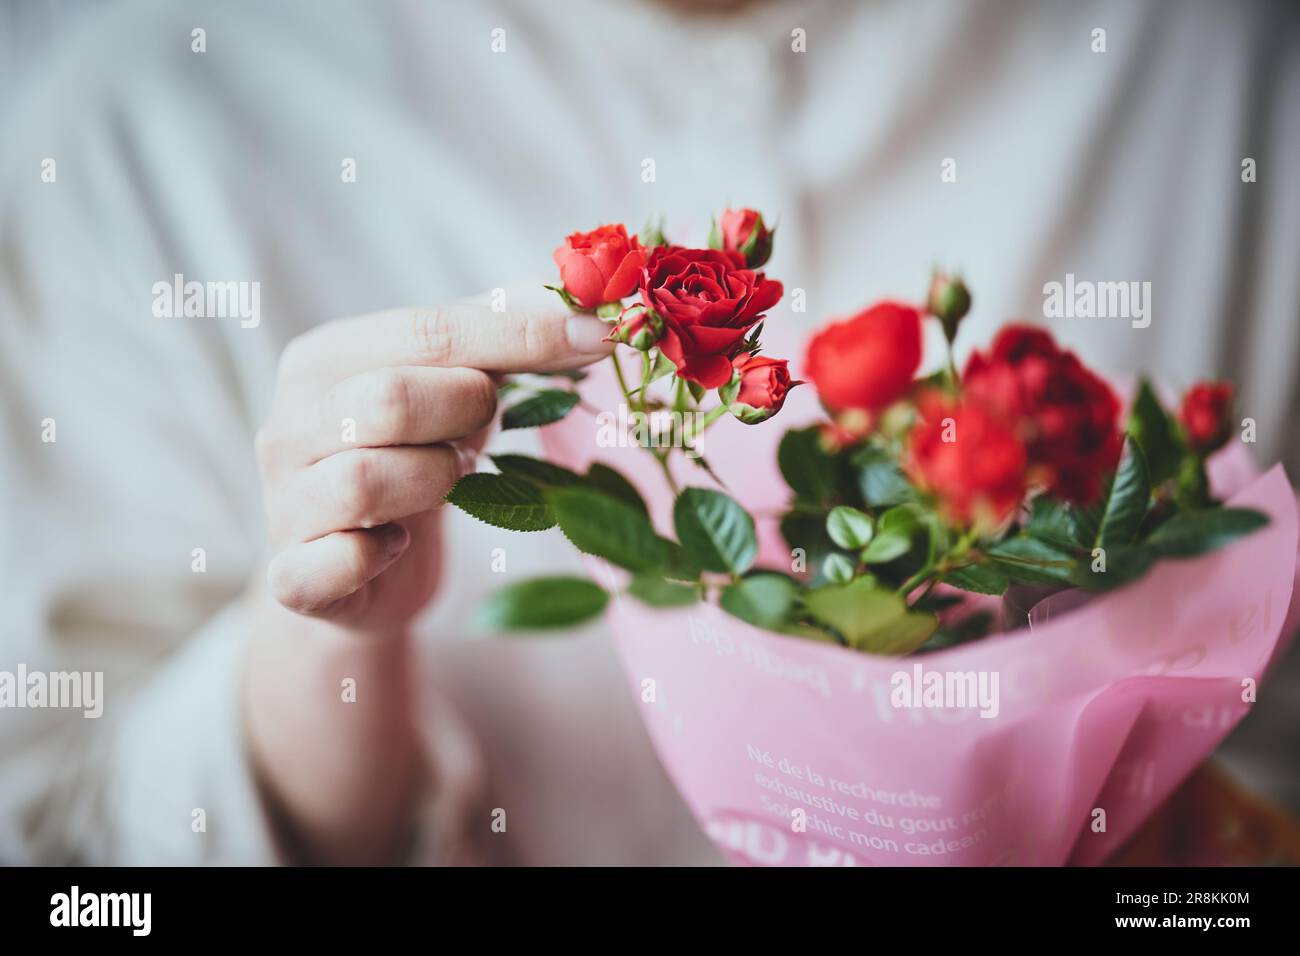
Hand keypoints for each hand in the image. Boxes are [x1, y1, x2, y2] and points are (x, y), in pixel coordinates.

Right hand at [243, 286, 611, 862]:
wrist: (357, 571)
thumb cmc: (415, 459)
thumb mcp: (453, 390)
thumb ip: (504, 339)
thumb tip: (587, 297)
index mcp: (326, 358)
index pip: (430, 329)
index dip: (523, 335)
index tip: (601, 338)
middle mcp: (289, 421)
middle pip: (390, 399)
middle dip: (465, 415)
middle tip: (482, 433)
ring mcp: (283, 500)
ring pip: (365, 479)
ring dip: (433, 484)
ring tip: (445, 483)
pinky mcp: (293, 576)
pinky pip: (335, 563)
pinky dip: (377, 556)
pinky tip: (395, 546)